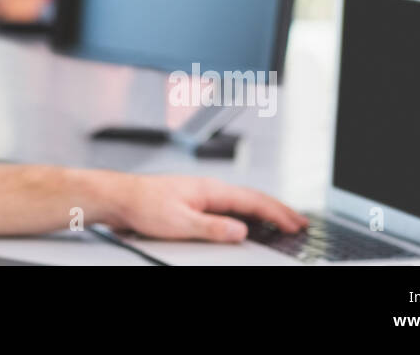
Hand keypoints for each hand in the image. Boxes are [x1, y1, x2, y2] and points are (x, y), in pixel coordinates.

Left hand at [103, 174, 307, 242]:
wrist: (119, 197)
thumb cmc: (143, 205)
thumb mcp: (180, 223)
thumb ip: (213, 228)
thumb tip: (242, 231)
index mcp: (210, 190)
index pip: (253, 201)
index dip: (277, 214)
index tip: (296, 225)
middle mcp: (208, 188)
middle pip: (252, 198)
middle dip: (278, 210)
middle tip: (300, 222)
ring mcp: (201, 193)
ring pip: (241, 201)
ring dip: (264, 211)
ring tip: (282, 221)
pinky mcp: (193, 201)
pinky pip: (228, 206)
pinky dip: (246, 212)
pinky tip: (247, 221)